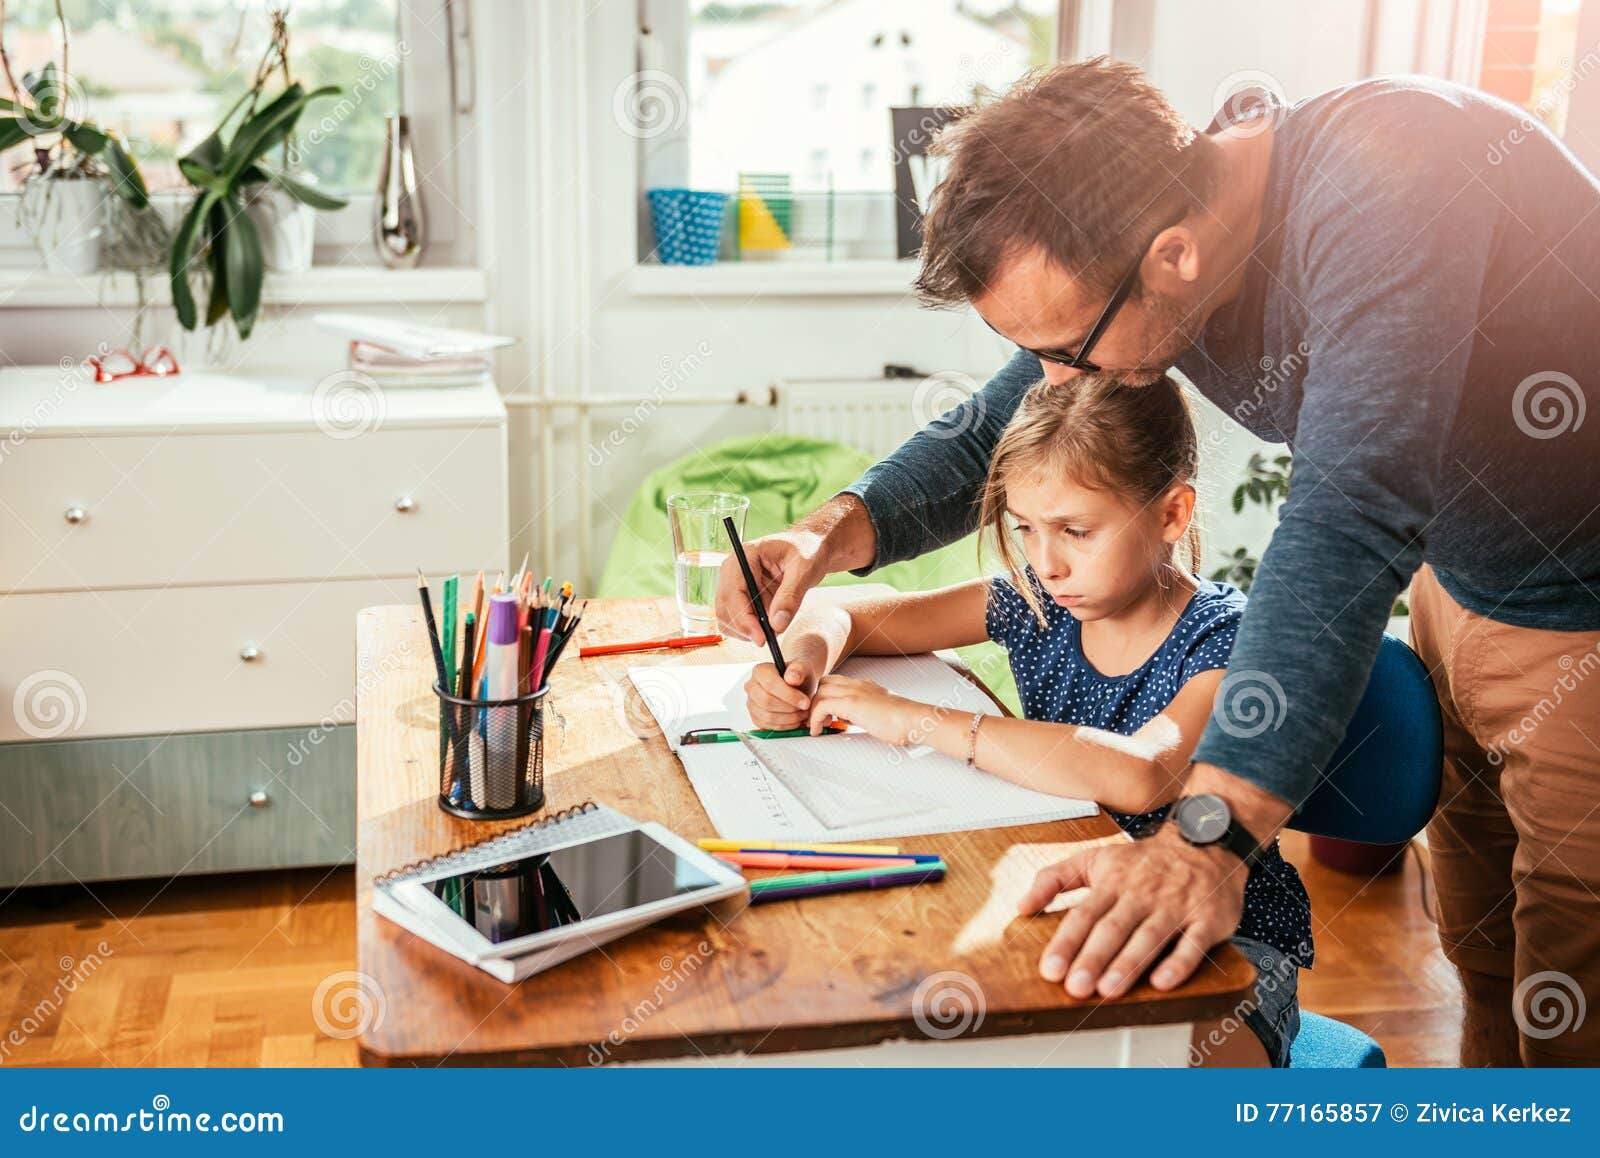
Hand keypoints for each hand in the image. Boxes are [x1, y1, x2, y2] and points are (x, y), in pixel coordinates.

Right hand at [714, 529, 829, 641]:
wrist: (811, 548)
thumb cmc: (807, 550)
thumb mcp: (804, 569)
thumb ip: (791, 596)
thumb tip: (776, 625)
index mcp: (744, 555)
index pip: (732, 591)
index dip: (743, 618)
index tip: (761, 638)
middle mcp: (733, 570)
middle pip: (724, 607)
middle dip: (745, 628)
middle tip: (769, 639)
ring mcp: (734, 584)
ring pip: (727, 617)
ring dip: (747, 630)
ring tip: (774, 626)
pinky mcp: (741, 596)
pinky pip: (737, 620)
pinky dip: (750, 629)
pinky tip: (769, 625)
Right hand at [744, 659, 817, 730]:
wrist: (798, 686)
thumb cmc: (799, 676)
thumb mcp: (803, 667)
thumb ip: (799, 669)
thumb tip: (791, 678)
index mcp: (760, 671)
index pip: (770, 684)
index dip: (789, 695)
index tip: (805, 702)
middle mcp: (751, 687)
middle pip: (766, 702)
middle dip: (790, 708)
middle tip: (805, 708)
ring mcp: (752, 703)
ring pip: (767, 716)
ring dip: (789, 718)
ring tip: (803, 713)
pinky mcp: (756, 717)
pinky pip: (768, 726)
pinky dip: (785, 726)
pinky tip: (796, 719)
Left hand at [807, 675, 919, 743]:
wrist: (912, 719)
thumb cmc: (901, 720)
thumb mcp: (877, 712)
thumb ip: (862, 713)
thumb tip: (850, 721)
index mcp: (863, 686)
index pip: (834, 683)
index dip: (824, 697)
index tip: (823, 715)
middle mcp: (856, 685)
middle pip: (823, 684)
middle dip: (815, 702)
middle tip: (817, 720)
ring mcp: (853, 691)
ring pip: (819, 693)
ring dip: (813, 711)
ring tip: (817, 727)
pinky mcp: (850, 703)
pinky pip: (821, 706)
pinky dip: (815, 719)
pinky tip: (818, 730)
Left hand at [1016, 827, 1245, 999]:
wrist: (1204, 840)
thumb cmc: (1144, 861)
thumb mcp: (1095, 859)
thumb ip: (1054, 879)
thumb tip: (1021, 906)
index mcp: (1112, 882)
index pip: (1084, 914)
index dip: (1067, 943)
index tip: (1050, 969)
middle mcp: (1142, 893)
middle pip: (1113, 927)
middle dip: (1093, 958)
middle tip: (1076, 987)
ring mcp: (1176, 905)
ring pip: (1149, 936)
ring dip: (1128, 963)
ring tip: (1108, 989)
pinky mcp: (1207, 918)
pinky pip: (1193, 943)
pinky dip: (1179, 963)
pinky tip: (1161, 982)